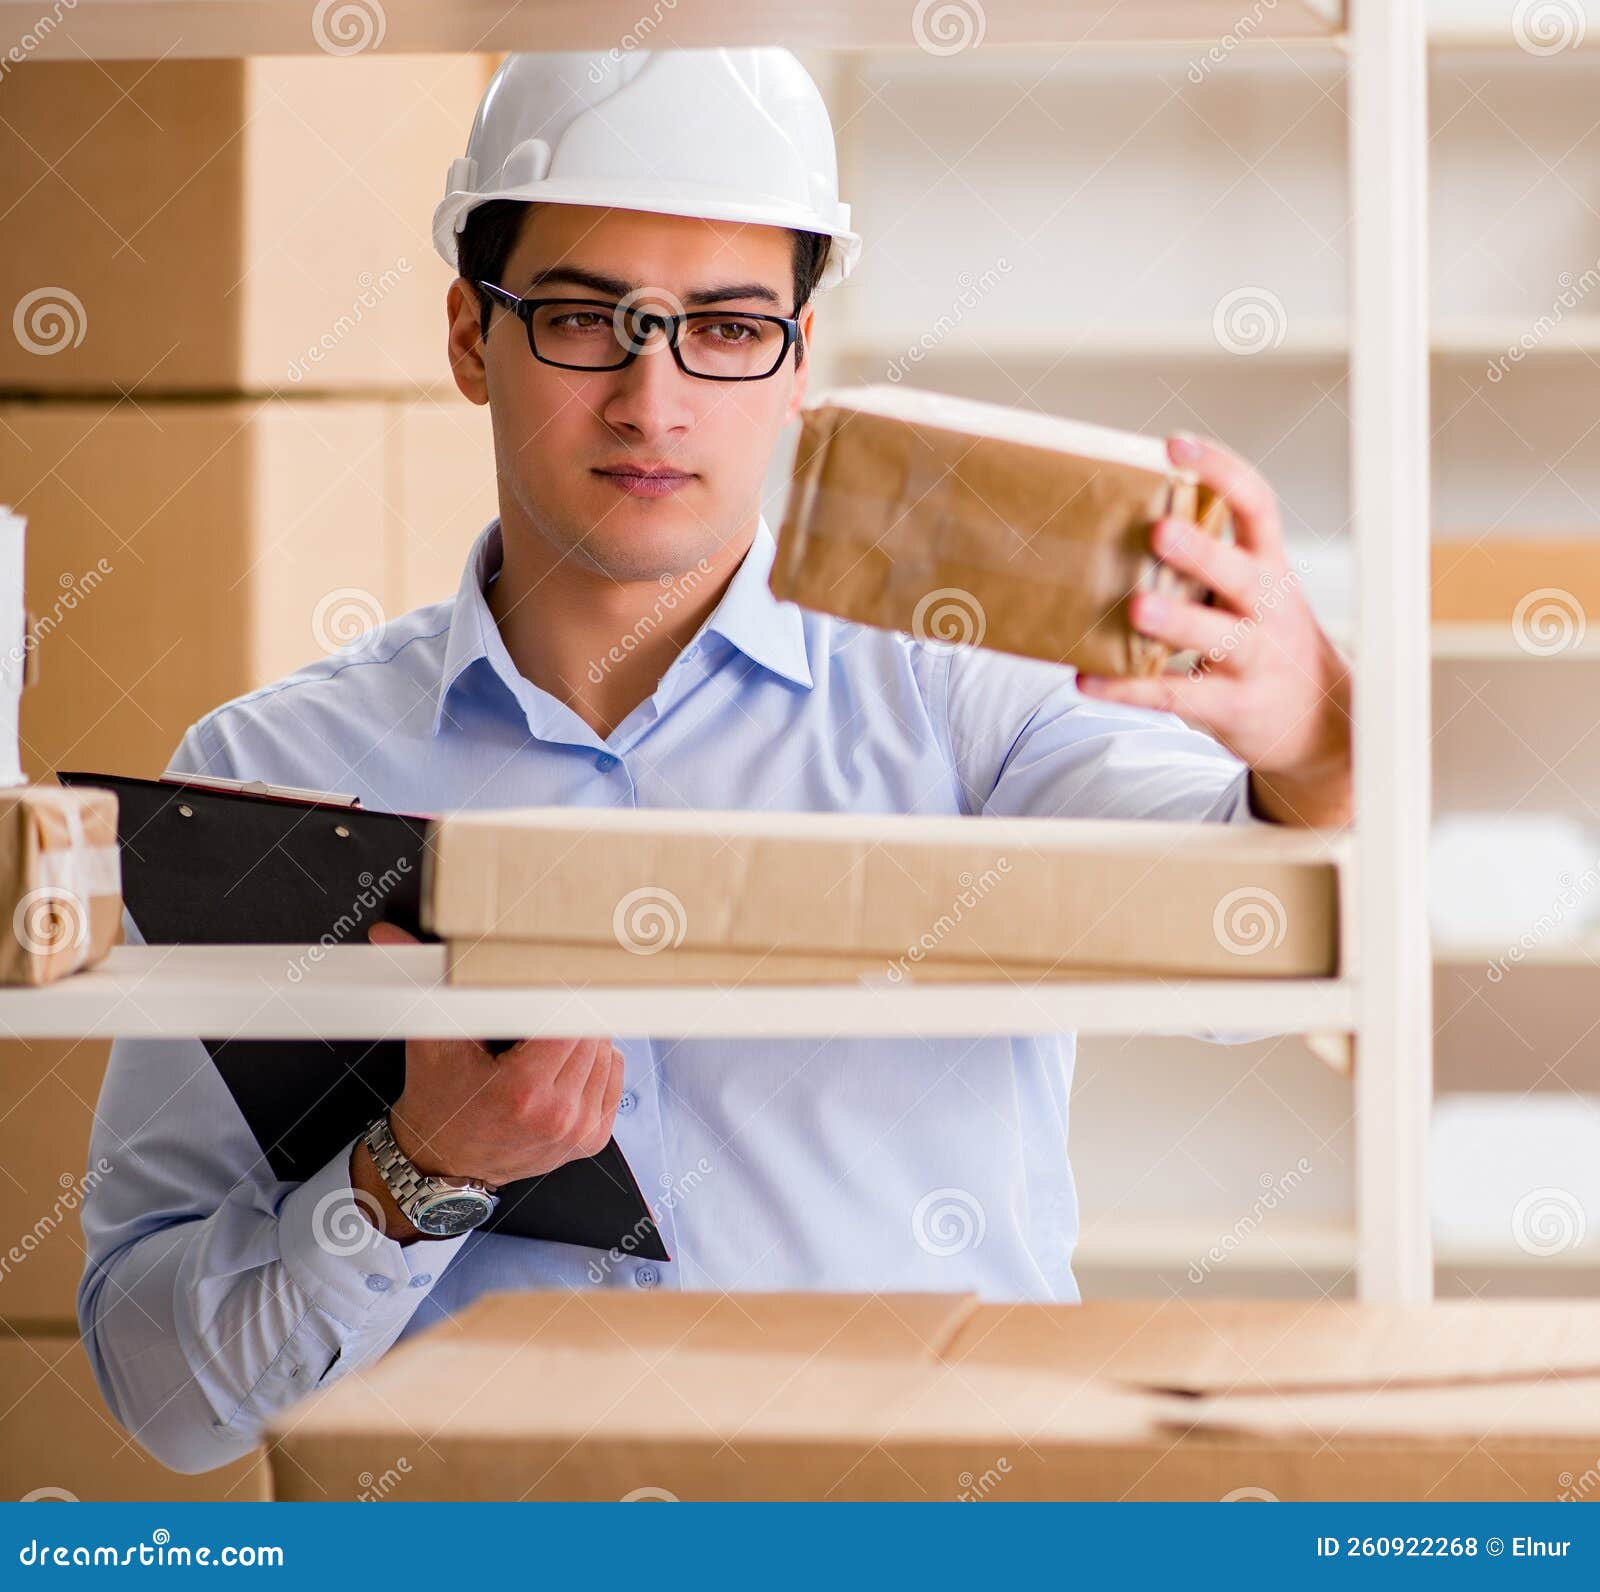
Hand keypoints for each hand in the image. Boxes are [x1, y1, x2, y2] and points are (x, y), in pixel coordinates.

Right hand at [353, 922, 624, 1241]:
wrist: (443, 1163)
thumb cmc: (437, 1101)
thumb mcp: (431, 1043)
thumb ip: (422, 984)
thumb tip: (387, 934)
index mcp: (522, 1092)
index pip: (569, 1020)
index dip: (562, 995)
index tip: (552, 981)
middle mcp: (557, 1115)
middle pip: (590, 1034)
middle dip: (569, 1015)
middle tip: (543, 1010)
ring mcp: (578, 1131)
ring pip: (606, 1053)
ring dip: (585, 1038)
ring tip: (547, 1041)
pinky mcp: (591, 1140)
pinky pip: (614, 1077)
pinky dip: (596, 1063)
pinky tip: (563, 1064)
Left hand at [1075, 431, 1352, 827]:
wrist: (1319, 722)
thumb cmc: (1266, 644)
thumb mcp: (1255, 595)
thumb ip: (1208, 564)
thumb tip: (1120, 522)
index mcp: (1271, 568)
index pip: (1257, 506)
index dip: (1222, 472)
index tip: (1176, 445)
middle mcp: (1268, 609)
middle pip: (1242, 574)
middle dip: (1204, 553)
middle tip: (1160, 532)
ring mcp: (1254, 660)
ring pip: (1219, 637)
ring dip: (1177, 621)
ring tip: (1136, 608)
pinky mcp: (1231, 706)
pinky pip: (1176, 695)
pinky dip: (1129, 688)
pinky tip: (1088, 678)